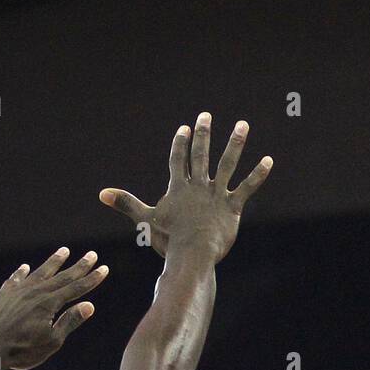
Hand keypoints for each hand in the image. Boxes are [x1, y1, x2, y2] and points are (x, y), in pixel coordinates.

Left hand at [0, 247, 108, 369]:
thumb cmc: (22, 350)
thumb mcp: (52, 341)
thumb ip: (70, 321)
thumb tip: (89, 305)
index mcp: (49, 303)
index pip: (76, 288)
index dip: (91, 279)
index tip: (104, 268)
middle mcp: (35, 292)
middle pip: (61, 276)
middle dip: (78, 266)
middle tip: (92, 254)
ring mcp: (17, 291)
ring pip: (39, 273)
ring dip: (53, 262)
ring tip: (64, 251)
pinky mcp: (3, 296)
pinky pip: (15, 280)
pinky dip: (22, 273)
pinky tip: (25, 268)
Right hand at [100, 112, 271, 262]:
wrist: (191, 254)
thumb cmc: (168, 240)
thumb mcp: (145, 220)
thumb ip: (126, 204)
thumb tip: (101, 194)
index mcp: (178, 188)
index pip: (178, 160)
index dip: (180, 143)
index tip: (184, 128)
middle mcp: (198, 186)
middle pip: (200, 154)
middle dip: (202, 134)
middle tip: (205, 116)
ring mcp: (216, 195)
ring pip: (227, 164)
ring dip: (235, 143)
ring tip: (242, 125)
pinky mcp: (232, 207)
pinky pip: (247, 187)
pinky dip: (258, 174)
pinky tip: (268, 160)